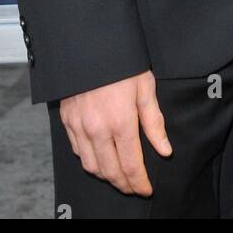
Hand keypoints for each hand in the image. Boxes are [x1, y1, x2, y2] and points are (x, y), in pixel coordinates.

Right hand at [58, 70, 171, 194]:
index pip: (131, 165)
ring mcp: (79, 126)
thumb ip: (154, 122)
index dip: (140, 182)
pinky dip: (89, 160)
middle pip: (110, 172)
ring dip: (106, 176)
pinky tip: (99, 157)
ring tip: (118, 176)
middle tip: (134, 187)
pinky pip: (77, 151)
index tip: (146, 189)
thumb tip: (164, 150)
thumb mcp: (145, 88)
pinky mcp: (67, 120)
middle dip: (124, 184)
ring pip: (91, 166)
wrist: (89, 43)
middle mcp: (97, 129)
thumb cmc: (122, 62)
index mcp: (121, 122)